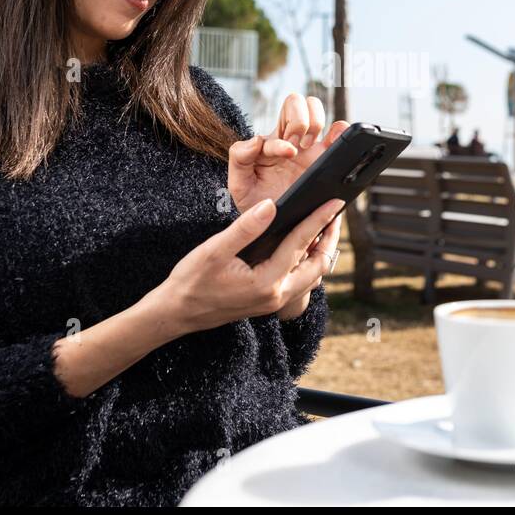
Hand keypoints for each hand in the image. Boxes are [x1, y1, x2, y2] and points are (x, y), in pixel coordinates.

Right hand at [141, 196, 346, 338]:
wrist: (177, 313)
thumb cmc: (191, 281)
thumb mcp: (214, 250)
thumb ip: (246, 228)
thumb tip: (272, 206)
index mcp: (267, 282)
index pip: (301, 244)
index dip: (319, 220)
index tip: (335, 202)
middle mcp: (277, 295)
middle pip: (318, 264)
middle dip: (330, 237)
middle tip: (336, 213)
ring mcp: (275, 302)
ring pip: (313, 277)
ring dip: (322, 252)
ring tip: (325, 227)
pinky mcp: (269, 302)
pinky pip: (301, 283)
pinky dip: (309, 264)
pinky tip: (304, 248)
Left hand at [226, 92, 349, 213]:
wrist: (275, 224)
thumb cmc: (255, 203)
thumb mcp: (239, 183)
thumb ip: (239, 157)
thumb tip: (256, 139)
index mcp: (269, 143)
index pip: (270, 125)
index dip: (284, 136)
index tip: (289, 153)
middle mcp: (289, 139)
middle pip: (296, 102)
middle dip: (300, 120)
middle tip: (299, 146)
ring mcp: (309, 147)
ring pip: (315, 108)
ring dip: (315, 122)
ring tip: (310, 147)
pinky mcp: (326, 158)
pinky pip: (339, 133)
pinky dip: (341, 130)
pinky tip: (333, 143)